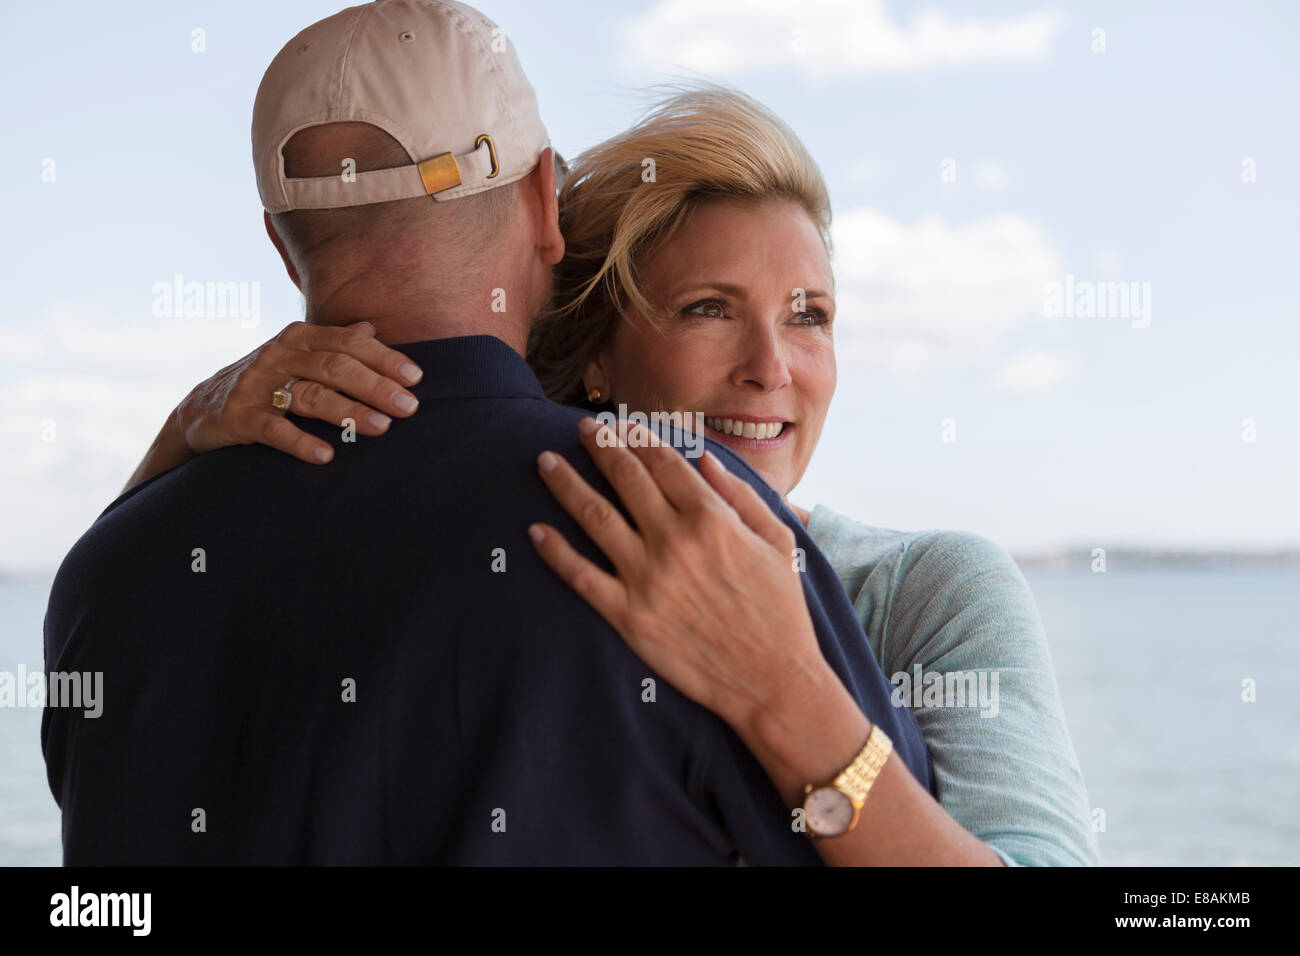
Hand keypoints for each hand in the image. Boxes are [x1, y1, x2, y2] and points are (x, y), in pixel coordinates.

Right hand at [176, 320, 422, 463]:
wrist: (202, 409)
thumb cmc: (267, 381)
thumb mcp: (298, 356)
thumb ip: (335, 343)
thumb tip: (373, 327)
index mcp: (300, 337)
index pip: (348, 342)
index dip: (383, 358)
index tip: (416, 378)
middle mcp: (279, 355)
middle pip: (334, 367)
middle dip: (375, 387)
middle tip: (408, 407)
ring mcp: (256, 384)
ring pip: (309, 396)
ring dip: (347, 412)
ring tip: (381, 428)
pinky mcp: (238, 416)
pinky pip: (273, 429)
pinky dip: (300, 442)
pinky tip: (326, 456)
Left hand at [528, 417, 830, 733]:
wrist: (772, 680)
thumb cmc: (781, 610)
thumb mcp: (777, 540)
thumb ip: (740, 495)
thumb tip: (704, 459)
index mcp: (711, 518)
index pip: (663, 462)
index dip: (638, 437)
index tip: (621, 423)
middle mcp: (674, 540)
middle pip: (624, 478)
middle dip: (599, 445)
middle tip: (580, 428)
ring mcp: (647, 578)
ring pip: (594, 516)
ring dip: (565, 484)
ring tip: (545, 462)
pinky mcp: (629, 616)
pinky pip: (581, 576)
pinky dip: (555, 551)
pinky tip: (536, 530)